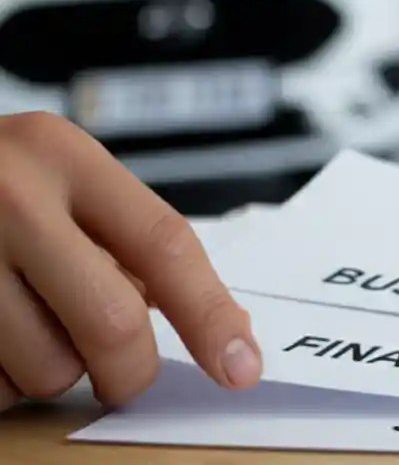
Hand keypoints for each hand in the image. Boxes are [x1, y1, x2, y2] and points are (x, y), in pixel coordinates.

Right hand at [0, 113, 259, 411]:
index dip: (211, 315)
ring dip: (48, 376)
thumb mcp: (55, 179)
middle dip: (128, 370)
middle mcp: (6, 194)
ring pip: (43, 370)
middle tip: (122, 375)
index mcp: (61, 155)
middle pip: (111, 323)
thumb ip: (123, 241)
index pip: (164, 243)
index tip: (241, 365)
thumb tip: (220, 325)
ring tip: (22, 331)